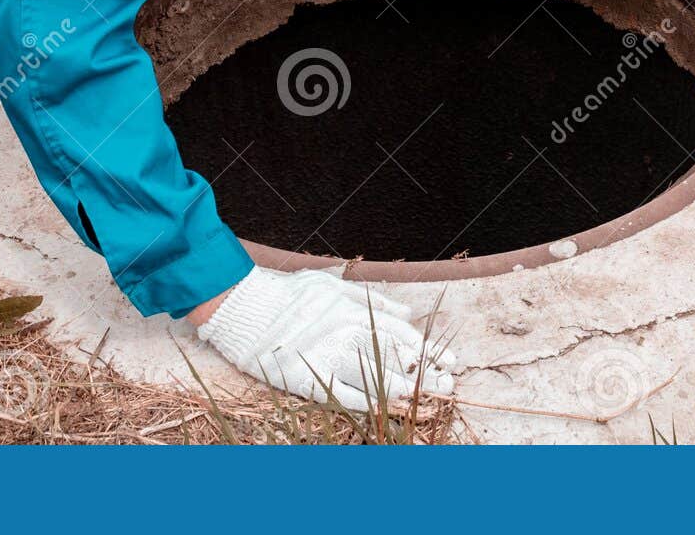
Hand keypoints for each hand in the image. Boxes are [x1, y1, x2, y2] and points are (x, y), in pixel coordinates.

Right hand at [193, 268, 457, 410]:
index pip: (401, 332)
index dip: (428, 348)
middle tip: (449, 385)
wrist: (245, 308)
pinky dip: (370, 401)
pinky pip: (345, 392)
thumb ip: (372, 299)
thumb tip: (407, 312)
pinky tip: (390, 408)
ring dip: (405, 388)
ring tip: (428, 398)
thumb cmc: (289, 294)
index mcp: (353, 309)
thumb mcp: (333, 286)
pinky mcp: (307, 377)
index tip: (450, 360)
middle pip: (395, 356)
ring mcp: (328, 355)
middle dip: (426, 372)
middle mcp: (345, 331)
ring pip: (376, 376)